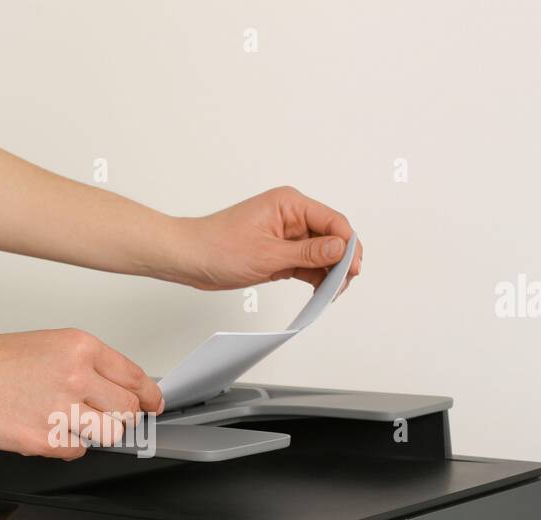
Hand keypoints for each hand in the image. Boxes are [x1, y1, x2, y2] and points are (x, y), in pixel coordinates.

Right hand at [0, 328, 163, 458]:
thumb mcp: (49, 345)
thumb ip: (89, 365)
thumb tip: (123, 391)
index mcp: (79, 347)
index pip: (134, 377)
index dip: (148, 396)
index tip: (152, 404)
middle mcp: (75, 375)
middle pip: (127, 410)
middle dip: (120, 416)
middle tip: (101, 415)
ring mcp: (60, 409)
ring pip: (108, 434)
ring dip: (94, 432)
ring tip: (67, 420)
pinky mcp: (43, 438)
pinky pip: (77, 450)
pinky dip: (65, 445)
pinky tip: (43, 427)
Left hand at [169, 186, 362, 291]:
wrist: (189, 259)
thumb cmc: (217, 247)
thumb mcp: (267, 254)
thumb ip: (307, 253)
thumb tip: (340, 249)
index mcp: (290, 204)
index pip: (332, 221)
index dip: (347, 244)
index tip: (351, 268)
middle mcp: (291, 216)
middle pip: (331, 237)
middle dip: (341, 260)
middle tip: (342, 285)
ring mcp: (286, 236)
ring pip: (321, 253)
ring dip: (329, 272)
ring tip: (331, 293)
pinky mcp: (279, 253)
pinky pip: (306, 264)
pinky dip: (315, 277)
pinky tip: (320, 292)